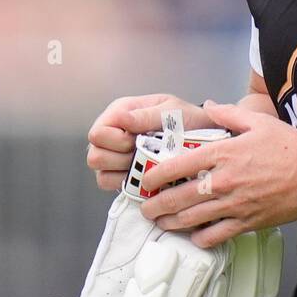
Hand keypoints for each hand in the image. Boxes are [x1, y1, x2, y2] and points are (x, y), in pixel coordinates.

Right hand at [86, 94, 215, 192]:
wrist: (201, 134)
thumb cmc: (185, 118)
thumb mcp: (171, 111)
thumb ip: (146, 116)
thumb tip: (121, 119)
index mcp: (119, 113)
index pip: (97, 134)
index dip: (116, 141)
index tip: (138, 140)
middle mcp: (111, 134)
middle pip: (94, 157)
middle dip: (122, 158)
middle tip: (146, 152)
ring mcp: (113, 155)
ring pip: (101, 174)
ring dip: (126, 171)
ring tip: (148, 162)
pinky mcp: (119, 172)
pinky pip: (110, 185)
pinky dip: (127, 182)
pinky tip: (145, 173)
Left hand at [138, 102, 296, 246]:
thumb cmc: (292, 145)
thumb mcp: (259, 121)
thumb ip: (229, 113)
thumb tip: (208, 105)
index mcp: (225, 152)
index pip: (178, 165)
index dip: (156, 175)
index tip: (146, 180)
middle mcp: (225, 180)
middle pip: (178, 198)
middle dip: (155, 206)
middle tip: (146, 208)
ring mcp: (236, 204)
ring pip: (192, 220)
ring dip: (171, 223)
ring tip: (161, 222)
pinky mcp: (248, 222)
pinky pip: (215, 236)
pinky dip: (199, 238)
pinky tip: (194, 235)